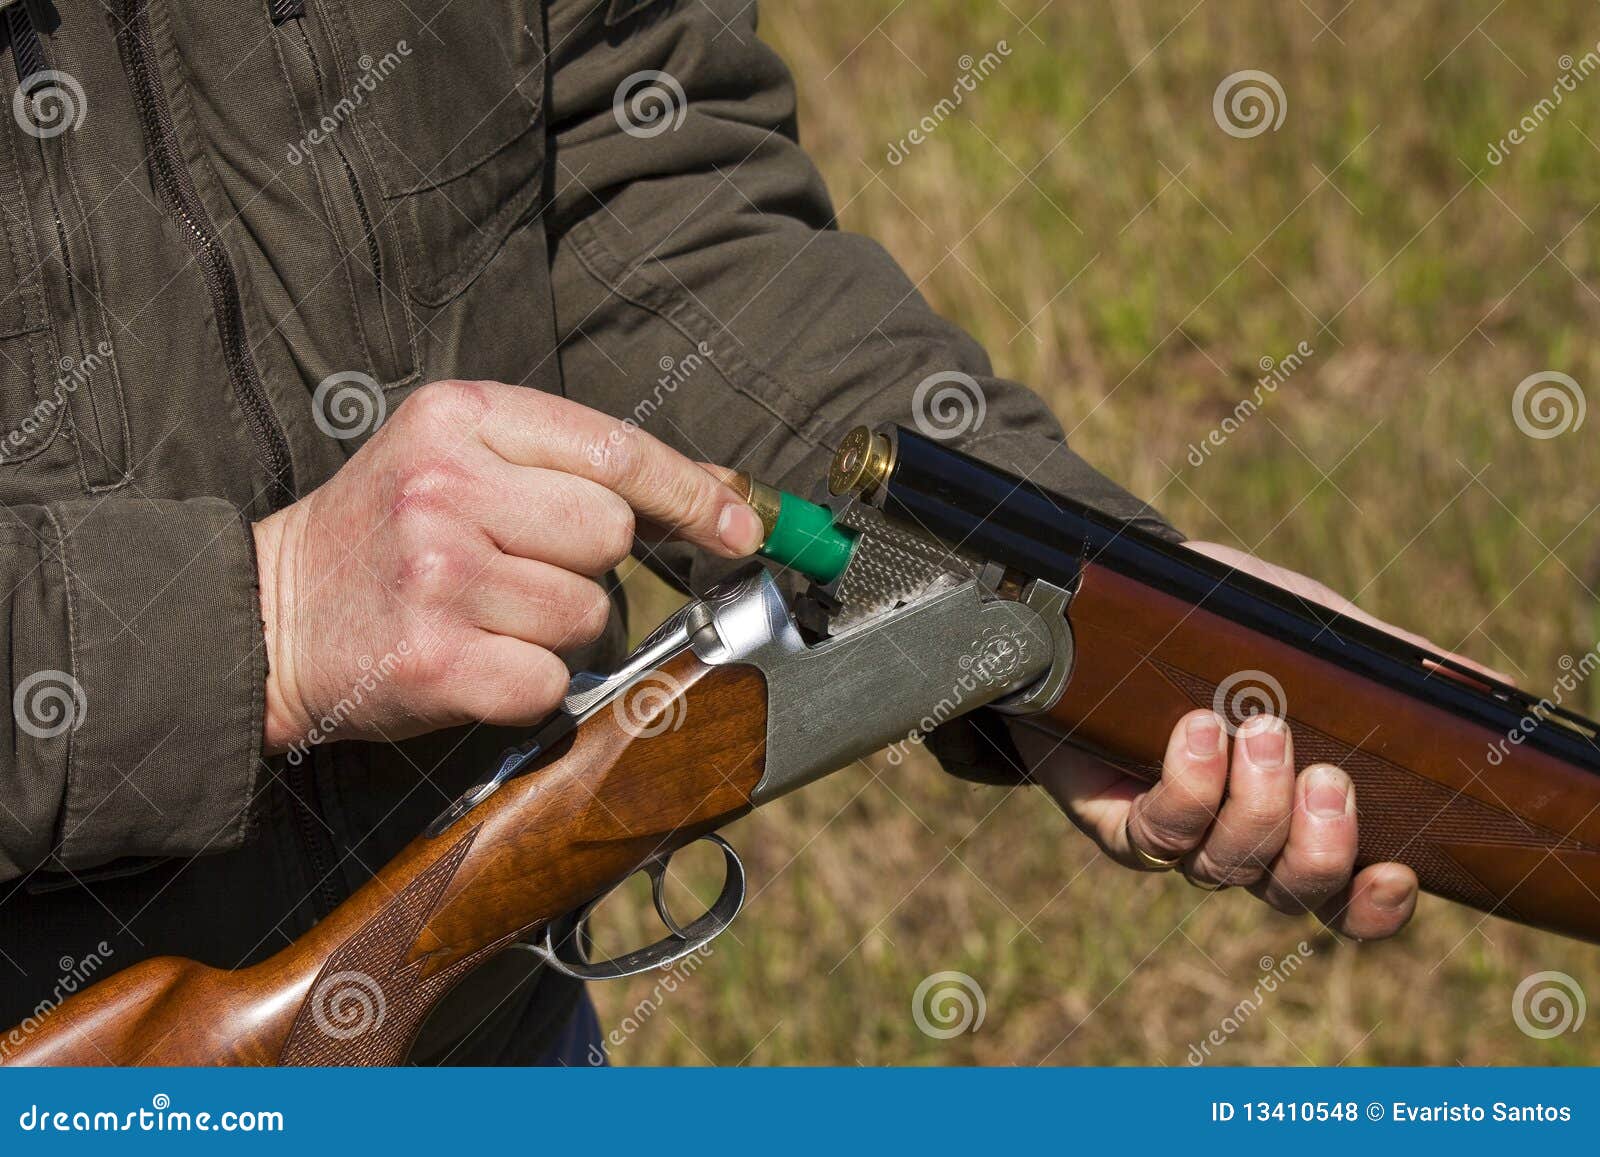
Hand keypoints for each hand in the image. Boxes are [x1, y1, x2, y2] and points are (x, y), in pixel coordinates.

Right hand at [252, 380, 763, 754]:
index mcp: (459, 418)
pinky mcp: (437, 659)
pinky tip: (473, 660)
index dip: (692, 493)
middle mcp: (448, 488)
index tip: (742, 525)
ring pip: (589, 614)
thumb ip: (563, 465)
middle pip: (611, 535)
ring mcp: (440, 575)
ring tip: (484, 615)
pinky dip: (528, 683)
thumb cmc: (380, 536)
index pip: (615, 448)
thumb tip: (709, 496)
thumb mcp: (452, 458)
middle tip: (518, 571)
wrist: (267, 615)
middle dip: (589, 565)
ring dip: (558, 629)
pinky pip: (552, 679)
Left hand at [1011, 541, 1499, 939]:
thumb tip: (1484, 686)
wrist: (1111, 609)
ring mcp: (1178, 840)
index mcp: (1299, 824)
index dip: (1373, 907)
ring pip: (1226, 868)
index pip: (1347, 902)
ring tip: (1266, 731)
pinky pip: (1157, 833)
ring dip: (1256, 806)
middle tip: (1328, 779)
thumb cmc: (1226, 633)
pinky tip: (1201, 733)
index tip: (1397, 870)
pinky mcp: (1115, 821)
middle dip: (1318, 847)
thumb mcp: (1313, 640)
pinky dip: (1188, 786)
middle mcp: (1241, 846)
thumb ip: (1388, 671)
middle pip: (1292, 893)